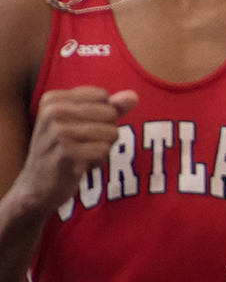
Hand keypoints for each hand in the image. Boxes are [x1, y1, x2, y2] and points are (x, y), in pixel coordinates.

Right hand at [14, 87, 137, 215]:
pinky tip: (81, 165)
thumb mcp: (81, 123)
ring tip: (81, 154)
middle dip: (104, 133)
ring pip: (111, 133)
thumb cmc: (63, 150)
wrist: (37, 185)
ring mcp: (59, 132)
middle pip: (110, 114)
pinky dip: (99, 161)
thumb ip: (110, 107)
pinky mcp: (68, 153)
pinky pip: (105, 151)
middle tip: (81, 144)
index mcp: (53, 98)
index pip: (103, 96)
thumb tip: (133, 96)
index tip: (79, 128)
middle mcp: (54, 111)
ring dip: (102, 148)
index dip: (101, 116)